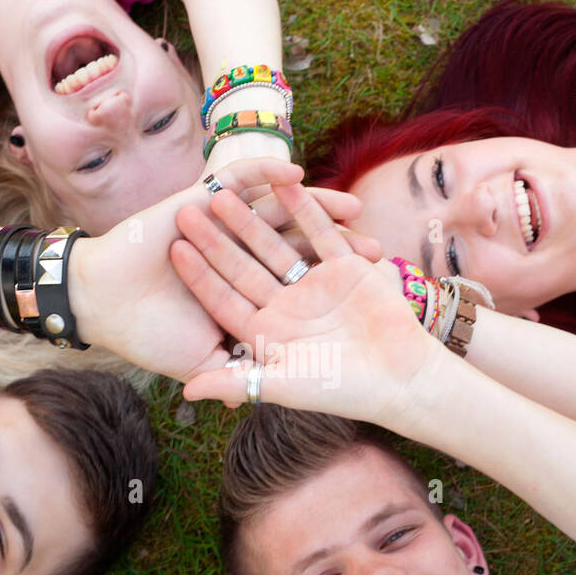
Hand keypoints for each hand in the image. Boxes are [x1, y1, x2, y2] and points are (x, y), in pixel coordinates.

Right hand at [67, 159, 355, 381]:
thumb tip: (256, 403)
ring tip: (354, 205)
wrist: (104, 303)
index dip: (333, 292)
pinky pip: (237, 183)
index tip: (368, 297)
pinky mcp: (199, 203)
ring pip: (278, 216)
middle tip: (377, 251)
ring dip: (316, 209)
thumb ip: (234, 377)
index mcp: (247, 295)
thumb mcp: (201, 362)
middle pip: (301, 251)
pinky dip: (264, 176)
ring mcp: (223, 230)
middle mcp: (242, 260)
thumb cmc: (149, 337)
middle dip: (339, 252)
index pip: (300, 289)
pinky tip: (296, 174)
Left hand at [170, 182, 442, 425]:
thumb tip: (187, 391)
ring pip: (275, 245)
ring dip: (250, 220)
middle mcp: (285, 306)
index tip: (173, 250)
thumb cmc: (342, 390)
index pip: (224, 299)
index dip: (199, 276)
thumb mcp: (284, 385)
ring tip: (222, 193)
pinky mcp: (346, 267)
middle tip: (184, 211)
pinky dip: (303, 209)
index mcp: (266, 333)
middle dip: (215, 241)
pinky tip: (281, 183)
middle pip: (242, 267)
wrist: (401, 379)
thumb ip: (236, 381)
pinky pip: (319, 233)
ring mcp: (314, 285)